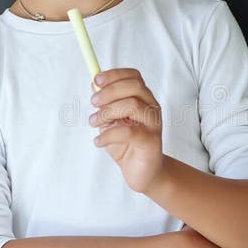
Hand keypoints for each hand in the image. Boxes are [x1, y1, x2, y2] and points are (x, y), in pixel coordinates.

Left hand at [89, 68, 163, 192]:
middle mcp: (152, 108)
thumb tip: (95, 84)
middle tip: (93, 102)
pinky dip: (108, 135)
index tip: (96, 80)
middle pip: (135, 86)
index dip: (115, 75)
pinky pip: (128, 132)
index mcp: (144, 99)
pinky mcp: (151, 141)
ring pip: (132, 105)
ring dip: (107, 112)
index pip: (134, 76)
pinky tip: (99, 141)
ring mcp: (154, 124)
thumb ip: (105, 103)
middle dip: (110, 91)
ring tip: (94, 123)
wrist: (142, 172)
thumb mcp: (110, 120)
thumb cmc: (126, 144)